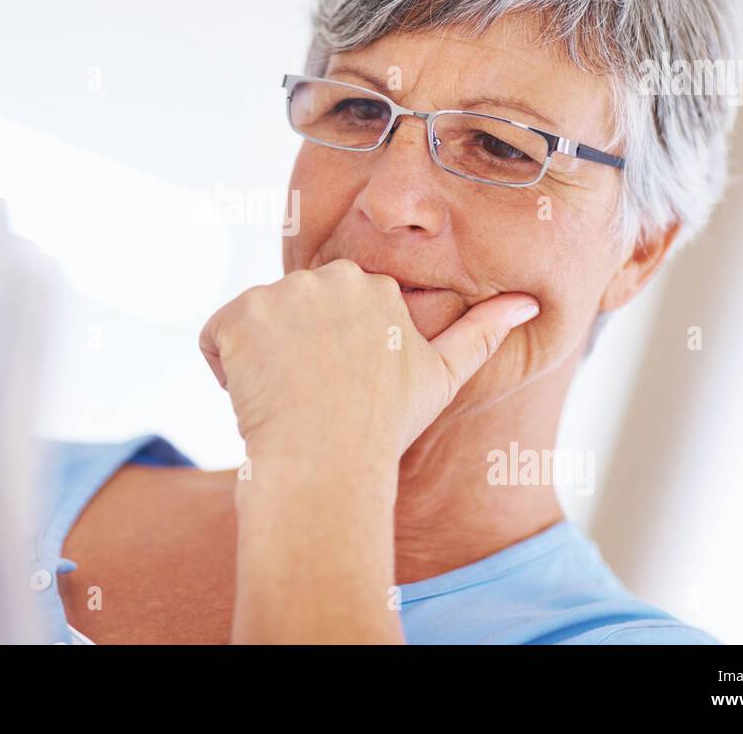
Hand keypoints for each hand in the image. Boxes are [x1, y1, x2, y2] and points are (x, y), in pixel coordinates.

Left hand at [198, 258, 539, 462]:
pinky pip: (215, 338)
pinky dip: (224, 367)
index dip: (328, 354)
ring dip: (258, 360)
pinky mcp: (237, 317)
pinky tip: (254, 395)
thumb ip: (481, 332)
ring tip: (287, 399)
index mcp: (373, 288)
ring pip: (252, 324)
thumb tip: (527, 301)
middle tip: (313, 397)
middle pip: (289, 311)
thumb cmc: (383, 427)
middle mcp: (328, 279)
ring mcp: (280, 296)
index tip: (339, 389)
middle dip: (291, 349)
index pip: (329, 310)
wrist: (327, 463)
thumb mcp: (442, 376)